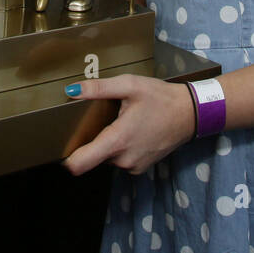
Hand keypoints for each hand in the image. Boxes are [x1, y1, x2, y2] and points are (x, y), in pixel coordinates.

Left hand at [63, 76, 194, 175]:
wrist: (190, 114)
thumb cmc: (161, 98)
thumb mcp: (129, 85)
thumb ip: (98, 88)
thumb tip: (71, 91)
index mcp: (117, 140)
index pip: (80, 164)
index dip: (68, 158)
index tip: (63, 147)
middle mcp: (123, 159)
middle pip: (92, 156)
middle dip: (93, 140)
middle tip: (105, 119)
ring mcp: (133, 166)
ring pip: (106, 157)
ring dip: (109, 143)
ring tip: (122, 122)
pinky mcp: (140, 167)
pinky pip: (120, 159)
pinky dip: (121, 147)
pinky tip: (133, 130)